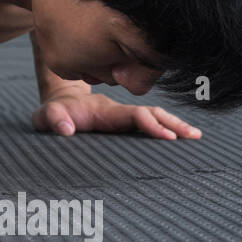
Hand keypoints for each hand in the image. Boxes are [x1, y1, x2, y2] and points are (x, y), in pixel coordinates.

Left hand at [33, 90, 201, 139]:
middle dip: (173, 123)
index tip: (168, 137)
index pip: (134, 115)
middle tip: (195, 136)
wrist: (57, 103)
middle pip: (153, 113)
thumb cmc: (52, 113)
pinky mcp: (123, 124)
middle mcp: (119, 112)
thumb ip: (53, 119)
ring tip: (196, 137)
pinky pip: (148, 124)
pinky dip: (166, 128)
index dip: (151, 124)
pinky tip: (180, 138)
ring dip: (175, 125)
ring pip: (154, 117)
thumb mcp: (45, 117)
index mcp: (106, 111)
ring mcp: (123, 118)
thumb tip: (65, 129)